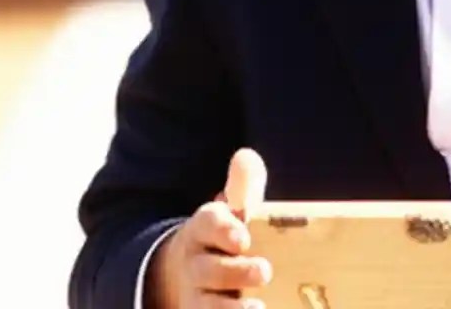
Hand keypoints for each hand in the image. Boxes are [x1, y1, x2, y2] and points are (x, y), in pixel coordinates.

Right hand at [150, 149, 270, 308]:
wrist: (187, 275)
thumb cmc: (223, 238)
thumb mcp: (232, 212)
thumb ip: (242, 187)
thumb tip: (246, 156)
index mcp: (204, 229)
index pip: (208, 225)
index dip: (224, 231)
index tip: (242, 238)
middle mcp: (196, 264)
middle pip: (209, 269)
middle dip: (234, 272)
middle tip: (264, 271)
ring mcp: (196, 296)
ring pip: (208, 305)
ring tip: (256, 308)